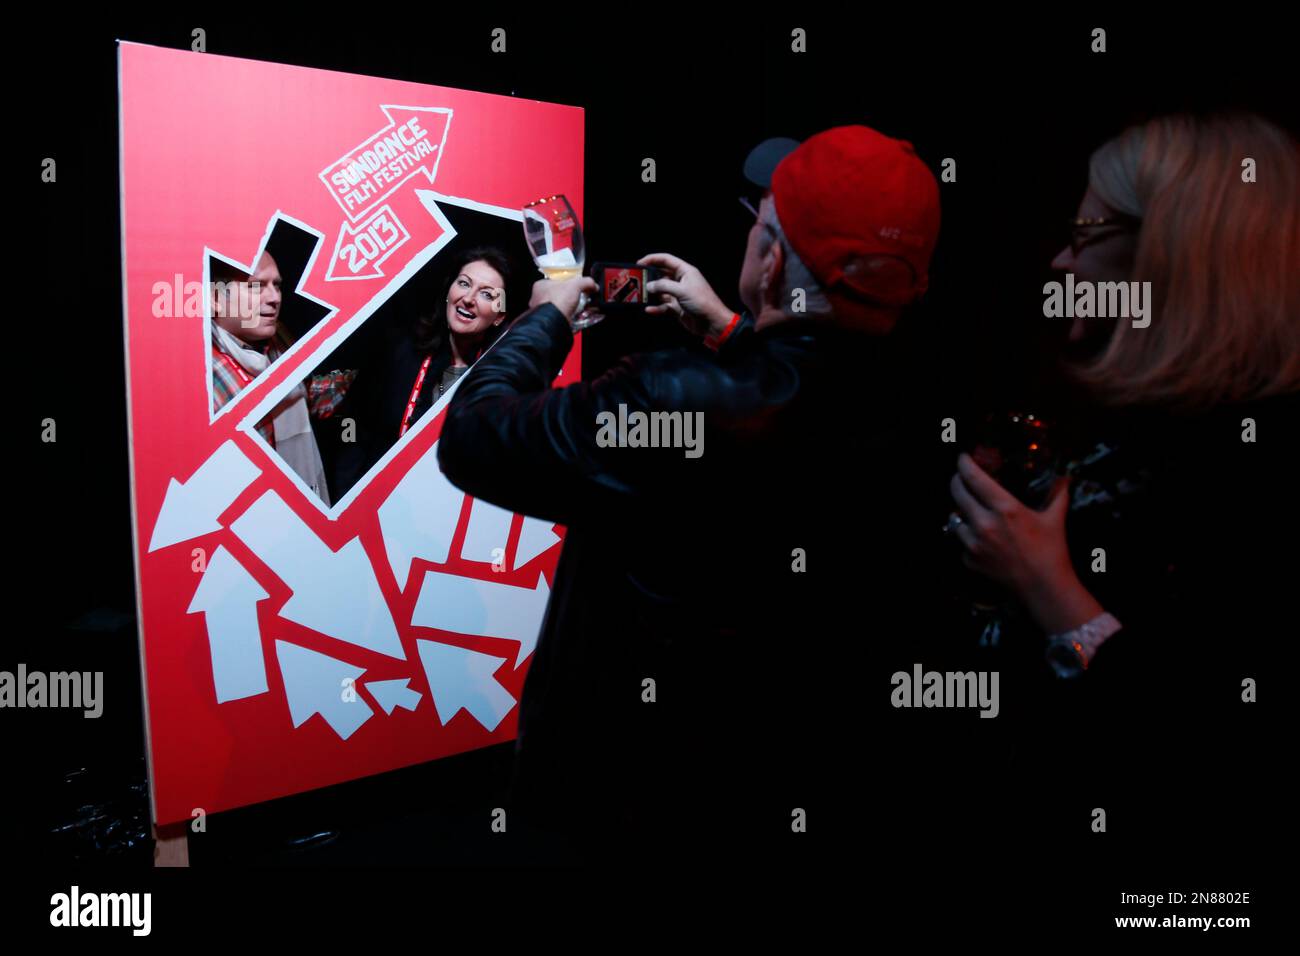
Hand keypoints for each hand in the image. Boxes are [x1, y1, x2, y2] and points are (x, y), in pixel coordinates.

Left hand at [529, 276, 598, 319]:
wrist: (554, 323)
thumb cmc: (556, 302)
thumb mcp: (575, 284)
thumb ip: (586, 281)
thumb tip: (593, 284)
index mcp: (541, 286)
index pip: (557, 280)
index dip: (569, 282)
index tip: (578, 284)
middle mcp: (540, 299)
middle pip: (562, 295)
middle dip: (574, 297)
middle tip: (583, 296)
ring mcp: (546, 312)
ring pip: (564, 308)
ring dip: (576, 308)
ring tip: (585, 307)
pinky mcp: (552, 323)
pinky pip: (566, 318)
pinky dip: (575, 318)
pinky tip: (581, 317)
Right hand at [639, 253, 734, 337]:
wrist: (712, 323)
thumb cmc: (702, 302)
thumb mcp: (682, 290)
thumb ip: (663, 286)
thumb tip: (649, 286)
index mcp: (685, 271)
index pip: (666, 260)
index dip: (653, 259)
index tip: (639, 263)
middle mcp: (681, 281)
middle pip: (661, 276)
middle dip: (649, 278)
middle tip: (637, 281)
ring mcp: (679, 295)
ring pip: (661, 292)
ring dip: (651, 294)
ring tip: (640, 296)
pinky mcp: (677, 307)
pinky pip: (663, 306)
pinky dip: (656, 308)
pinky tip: (649, 310)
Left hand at [949, 453, 1105, 634]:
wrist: (1044, 588)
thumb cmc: (1052, 552)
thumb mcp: (1055, 518)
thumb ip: (1057, 494)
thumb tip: (1065, 476)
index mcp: (1005, 508)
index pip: (974, 478)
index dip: (964, 464)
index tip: (963, 458)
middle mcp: (985, 524)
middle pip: (957, 493)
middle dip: (957, 482)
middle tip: (961, 478)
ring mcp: (974, 543)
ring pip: (956, 519)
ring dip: (962, 513)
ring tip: (974, 512)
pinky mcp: (970, 560)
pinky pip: (962, 542)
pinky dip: (969, 539)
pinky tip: (982, 539)